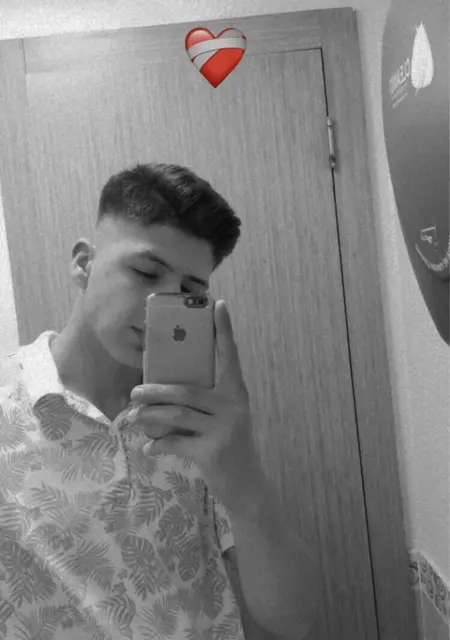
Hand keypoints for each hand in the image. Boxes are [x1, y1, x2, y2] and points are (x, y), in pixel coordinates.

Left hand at [129, 300, 262, 503]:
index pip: (230, 355)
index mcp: (236, 393)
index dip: (224, 330)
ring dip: (150, 417)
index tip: (219, 303)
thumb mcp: (222, 419)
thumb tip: (160, 394)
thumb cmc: (227, 445)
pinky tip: (148, 447)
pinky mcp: (213, 452)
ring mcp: (224, 429)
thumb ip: (201, 404)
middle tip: (134, 393)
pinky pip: (176, 442)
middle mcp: (233, 406)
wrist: (245, 485)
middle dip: (155, 391)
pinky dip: (158, 444)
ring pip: (177, 415)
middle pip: (187, 391)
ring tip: (132, 419)